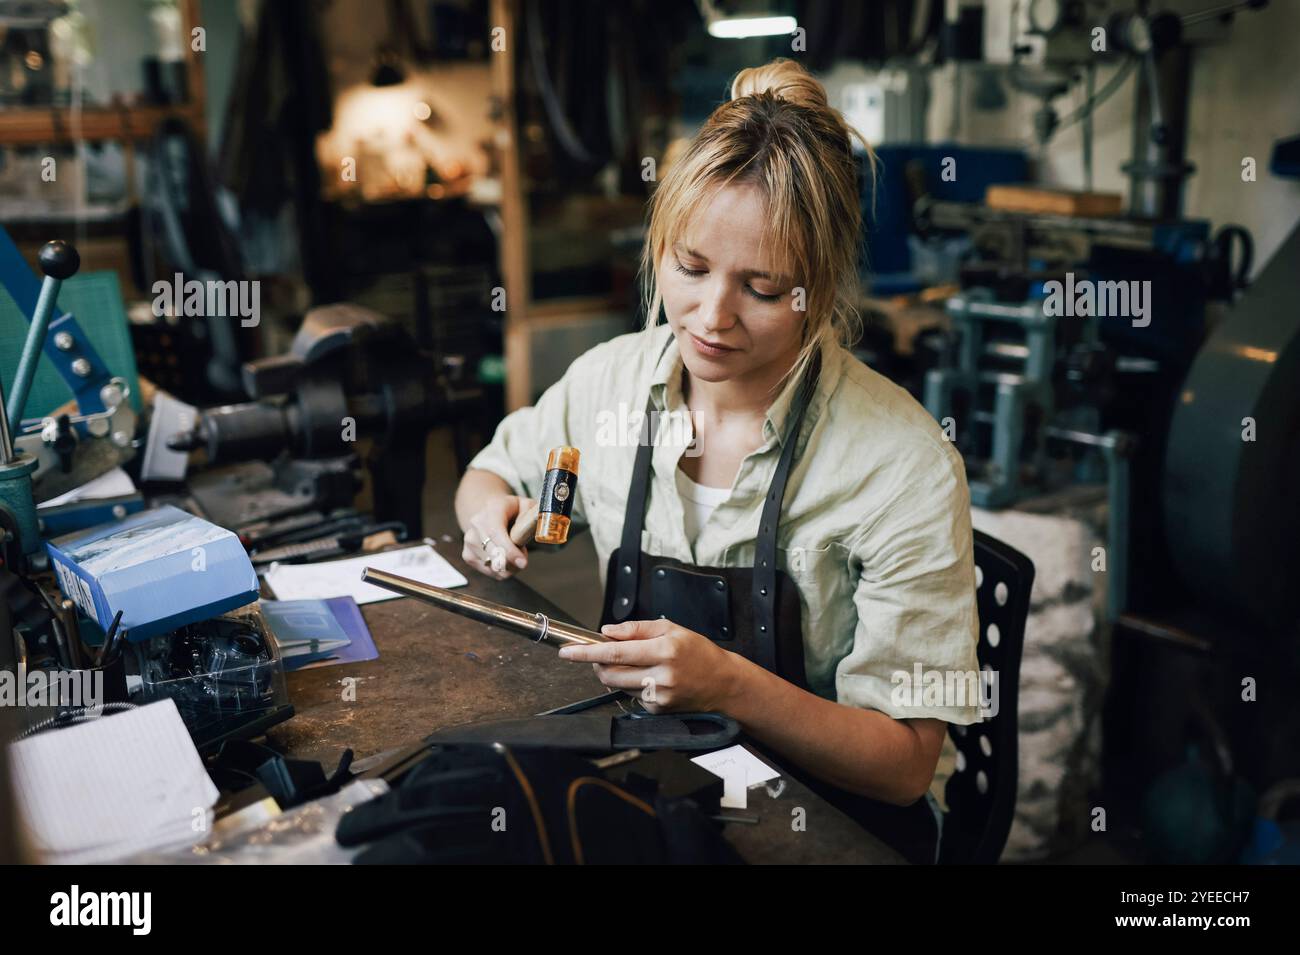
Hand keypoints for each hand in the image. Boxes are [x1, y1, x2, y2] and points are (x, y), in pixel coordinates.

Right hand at [461, 495, 534, 579]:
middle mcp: (476, 523)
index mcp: (492, 508)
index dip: (509, 550)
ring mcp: (469, 540)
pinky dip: (501, 570)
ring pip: (492, 566)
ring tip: (513, 553)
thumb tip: (532, 529)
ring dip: (509, 566)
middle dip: (513, 562)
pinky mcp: (468, 555)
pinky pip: (489, 572)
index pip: (496, 532)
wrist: (490, 514)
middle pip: (493, 552)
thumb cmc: (513, 511)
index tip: (523, 563)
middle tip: (523, 558)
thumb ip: (532, 515)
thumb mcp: (527, 506)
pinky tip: (504, 558)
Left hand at [557, 619, 741, 712]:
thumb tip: (607, 632)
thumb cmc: (698, 653)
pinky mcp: (659, 710)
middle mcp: (662, 676)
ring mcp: (660, 696)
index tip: (568, 652)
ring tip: (637, 664)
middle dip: (597, 664)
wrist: (723, 683)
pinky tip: (652, 679)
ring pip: (619, 685)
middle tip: (601, 654)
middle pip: (611, 674)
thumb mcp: (671, 629)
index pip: (616, 652)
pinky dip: (633, 686)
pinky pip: (632, 696)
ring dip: (616, 674)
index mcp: (664, 650)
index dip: (587, 653)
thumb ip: (636, 629)